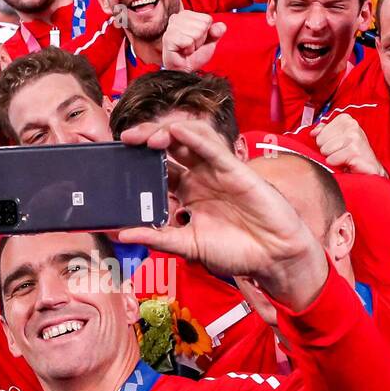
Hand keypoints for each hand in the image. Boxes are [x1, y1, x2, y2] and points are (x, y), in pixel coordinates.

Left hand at [116, 119, 328, 311]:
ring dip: (165, 133)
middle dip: (145, 140)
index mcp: (186, 194)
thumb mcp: (189, 247)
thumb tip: (123, 234)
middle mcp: (199, 178)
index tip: (116, 161)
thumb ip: (158, 238)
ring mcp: (215, 171)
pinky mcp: (234, 169)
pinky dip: (193, 137)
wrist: (273, 257)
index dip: (137, 163)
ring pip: (187, 140)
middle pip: (167, 149)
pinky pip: (211, 147)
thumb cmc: (236, 252)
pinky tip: (176, 133)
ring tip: (144, 138)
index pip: (156, 171)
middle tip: (126, 142)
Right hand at [161, 10, 225, 72]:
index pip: (207, 19)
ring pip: (196, 33)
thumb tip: (221, 26)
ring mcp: (171, 28)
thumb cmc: (193, 56)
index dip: (205, 33)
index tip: (196, 40)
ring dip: (194, 45)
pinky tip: (182, 52)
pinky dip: (189, 50)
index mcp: (186, 15)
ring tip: (186, 49)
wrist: (184, 70)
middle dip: (200, 39)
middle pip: (202, 25)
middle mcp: (176, 18)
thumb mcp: (209, 42)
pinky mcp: (168, 38)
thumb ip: (217, 32)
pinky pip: (189, 41)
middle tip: (191, 46)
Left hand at [310, 112, 386, 175]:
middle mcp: (351, 125)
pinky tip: (347, 163)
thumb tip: (313, 132)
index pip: (319, 133)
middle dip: (328, 151)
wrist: (369, 167)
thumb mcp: (337, 138)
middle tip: (342, 153)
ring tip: (345, 158)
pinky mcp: (355, 150)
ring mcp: (354, 137)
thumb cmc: (353, 153)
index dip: (325, 143)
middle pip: (320, 141)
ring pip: (325, 150)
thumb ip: (324, 132)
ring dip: (333, 158)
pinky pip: (332, 159)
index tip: (338, 145)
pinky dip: (337, 164)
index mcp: (345, 119)